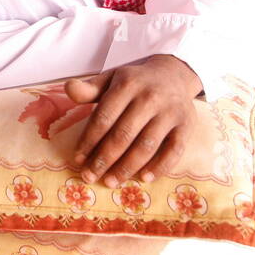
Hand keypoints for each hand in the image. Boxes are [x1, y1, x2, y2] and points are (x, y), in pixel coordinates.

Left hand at [64, 55, 202, 187]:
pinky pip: (174, 150)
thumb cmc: (135, 82)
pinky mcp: (186, 125)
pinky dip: (160, 167)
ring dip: (127, 167)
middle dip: (104, 159)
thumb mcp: (111, 79)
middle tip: (90, 176)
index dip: (89, 141)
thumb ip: (90, 89)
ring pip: (146, 145)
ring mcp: (171, 112)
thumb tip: (69, 88)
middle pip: (123, 135)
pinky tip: (144, 179)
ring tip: (111, 182)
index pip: (104, 117)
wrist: (173, 73)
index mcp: (127, 84)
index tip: (78, 160)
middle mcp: (150, 97)